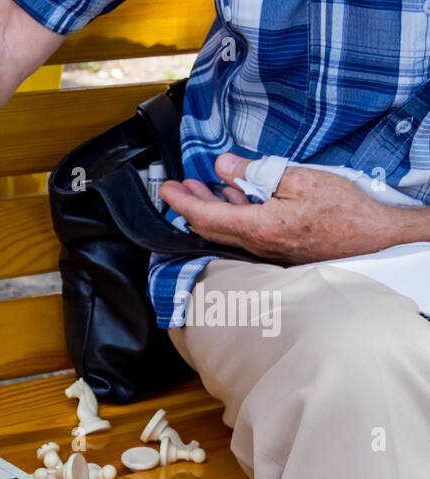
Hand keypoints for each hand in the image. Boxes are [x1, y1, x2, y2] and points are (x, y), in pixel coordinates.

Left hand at [159, 153, 403, 263]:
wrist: (376, 237)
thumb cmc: (345, 210)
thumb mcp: (299, 180)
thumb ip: (257, 173)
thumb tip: (224, 166)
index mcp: (257, 227)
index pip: (204, 216)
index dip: (181, 200)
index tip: (166, 187)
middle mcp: (256, 244)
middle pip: (209, 226)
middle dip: (190, 204)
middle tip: (177, 186)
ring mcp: (266, 249)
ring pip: (226, 228)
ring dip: (211, 206)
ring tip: (200, 187)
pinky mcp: (277, 248)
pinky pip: (244, 230)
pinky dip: (232, 212)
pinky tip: (233, 196)